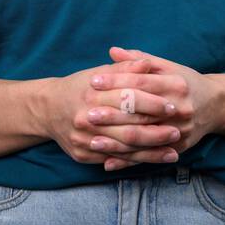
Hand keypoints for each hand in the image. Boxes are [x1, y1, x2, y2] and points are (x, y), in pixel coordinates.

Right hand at [41, 56, 182, 167]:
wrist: (46, 110)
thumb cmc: (78, 87)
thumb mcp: (97, 73)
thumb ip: (123, 69)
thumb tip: (148, 63)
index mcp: (92, 94)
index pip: (128, 100)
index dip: (151, 103)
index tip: (171, 105)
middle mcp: (86, 118)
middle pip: (127, 126)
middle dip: (155, 129)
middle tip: (178, 129)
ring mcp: (83, 139)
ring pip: (123, 147)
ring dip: (151, 150)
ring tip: (173, 149)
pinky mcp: (83, 154)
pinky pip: (114, 159)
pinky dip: (136, 161)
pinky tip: (154, 159)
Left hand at [87, 46, 221, 170]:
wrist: (216, 106)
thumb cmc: (186, 83)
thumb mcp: (168, 67)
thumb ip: (140, 60)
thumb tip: (112, 51)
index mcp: (176, 84)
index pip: (142, 82)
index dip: (116, 81)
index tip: (93, 81)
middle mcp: (180, 108)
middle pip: (141, 112)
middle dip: (113, 114)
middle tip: (88, 113)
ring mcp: (180, 130)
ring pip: (144, 138)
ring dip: (117, 142)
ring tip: (92, 140)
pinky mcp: (179, 147)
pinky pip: (149, 156)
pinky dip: (128, 161)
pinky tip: (108, 162)